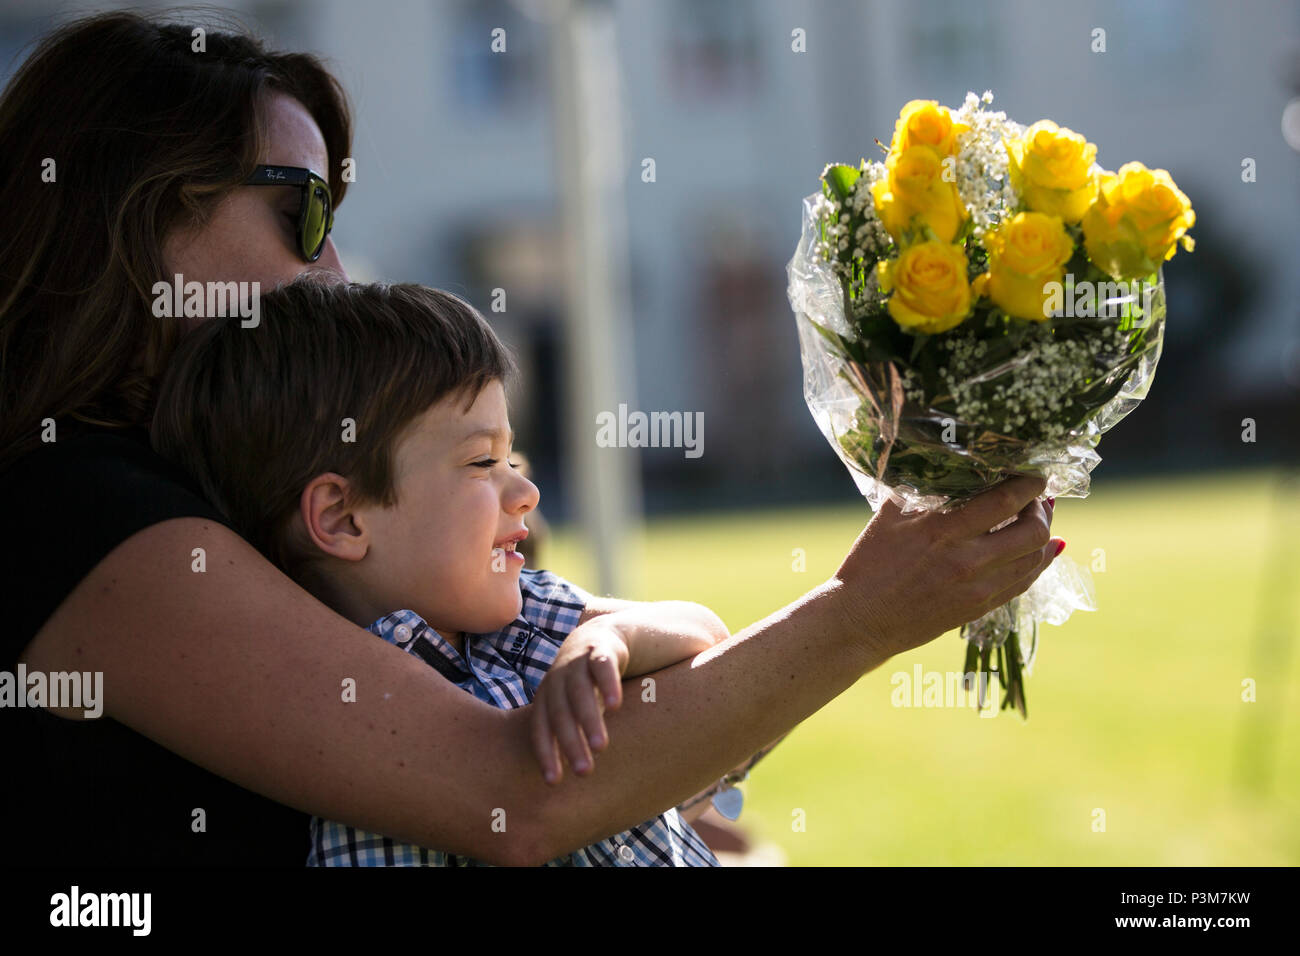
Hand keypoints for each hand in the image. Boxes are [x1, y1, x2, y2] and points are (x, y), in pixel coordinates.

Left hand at [530, 618, 628, 784]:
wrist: (615, 631)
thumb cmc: (596, 679)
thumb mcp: (580, 702)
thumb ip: (573, 729)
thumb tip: (576, 775)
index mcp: (549, 694)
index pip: (541, 726)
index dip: (546, 753)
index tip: (554, 782)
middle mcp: (558, 676)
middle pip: (558, 712)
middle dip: (570, 742)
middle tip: (584, 771)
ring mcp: (579, 658)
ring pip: (578, 690)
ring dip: (587, 718)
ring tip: (601, 746)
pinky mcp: (604, 644)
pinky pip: (601, 664)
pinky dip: (606, 683)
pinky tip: (616, 706)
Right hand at [831, 476, 1061, 656]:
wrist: (860, 620)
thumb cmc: (869, 565)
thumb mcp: (888, 517)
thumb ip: (922, 490)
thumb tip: (949, 464)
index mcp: (943, 532)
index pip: (1005, 501)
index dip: (1029, 484)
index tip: (1034, 473)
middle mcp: (967, 561)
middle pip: (1033, 532)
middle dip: (1042, 510)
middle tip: (1034, 499)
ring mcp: (977, 589)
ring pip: (1034, 560)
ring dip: (1044, 536)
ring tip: (1038, 520)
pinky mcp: (979, 608)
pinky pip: (1023, 583)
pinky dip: (1037, 563)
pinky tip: (1042, 551)